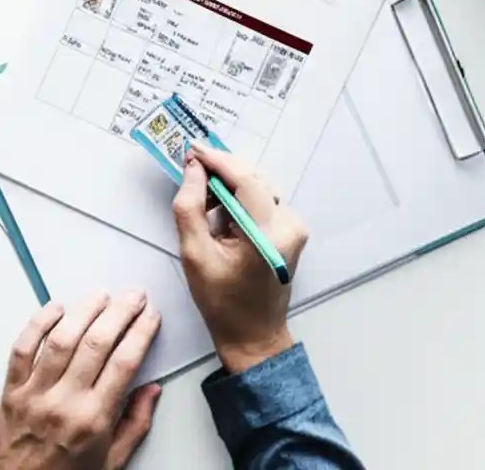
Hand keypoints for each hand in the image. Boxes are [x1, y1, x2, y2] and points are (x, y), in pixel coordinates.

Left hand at [0, 293, 163, 469]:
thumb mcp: (112, 461)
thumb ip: (135, 424)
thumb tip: (152, 390)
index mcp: (94, 420)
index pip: (124, 363)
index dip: (141, 333)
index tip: (151, 316)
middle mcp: (64, 402)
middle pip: (96, 344)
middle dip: (119, 313)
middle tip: (133, 296)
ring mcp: (35, 394)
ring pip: (61, 340)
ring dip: (83, 311)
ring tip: (101, 296)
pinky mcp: (11, 391)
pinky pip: (22, 349)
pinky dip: (37, 324)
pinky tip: (55, 308)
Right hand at [172, 143, 308, 373]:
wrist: (254, 334)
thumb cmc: (222, 302)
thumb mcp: (195, 255)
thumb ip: (190, 208)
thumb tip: (193, 170)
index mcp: (267, 235)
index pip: (245, 180)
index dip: (217, 160)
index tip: (193, 149)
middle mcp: (289, 226)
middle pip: (253, 179)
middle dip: (221, 171)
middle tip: (191, 171)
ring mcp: (294, 228)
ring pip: (258, 188)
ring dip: (230, 186)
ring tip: (203, 200)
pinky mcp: (291, 231)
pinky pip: (263, 202)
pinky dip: (241, 200)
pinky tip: (221, 215)